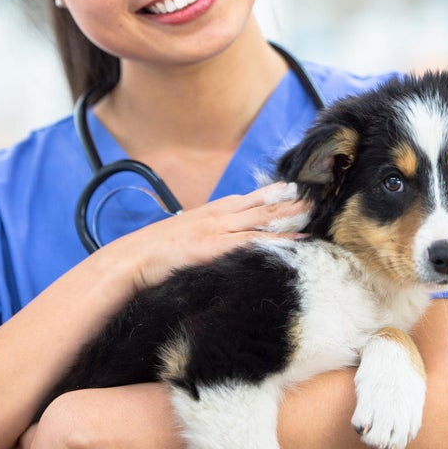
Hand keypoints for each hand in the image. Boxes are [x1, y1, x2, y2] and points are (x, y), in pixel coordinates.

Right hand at [110, 183, 309, 290]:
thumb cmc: (156, 252)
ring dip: (289, 216)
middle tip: (316, 196)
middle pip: (261, 206)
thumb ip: (207, 234)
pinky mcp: (213, 248)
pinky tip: (295, 242)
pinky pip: (251, 243)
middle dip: (290, 202)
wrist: (130, 259)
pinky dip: (275, 241)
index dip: (274, 194)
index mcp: (212, 212)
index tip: (296, 189)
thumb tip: (225, 239)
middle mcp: (218, 216)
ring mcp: (216, 231)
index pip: (250, 199)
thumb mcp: (186, 235)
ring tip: (313, 212)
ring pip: (261, 220)